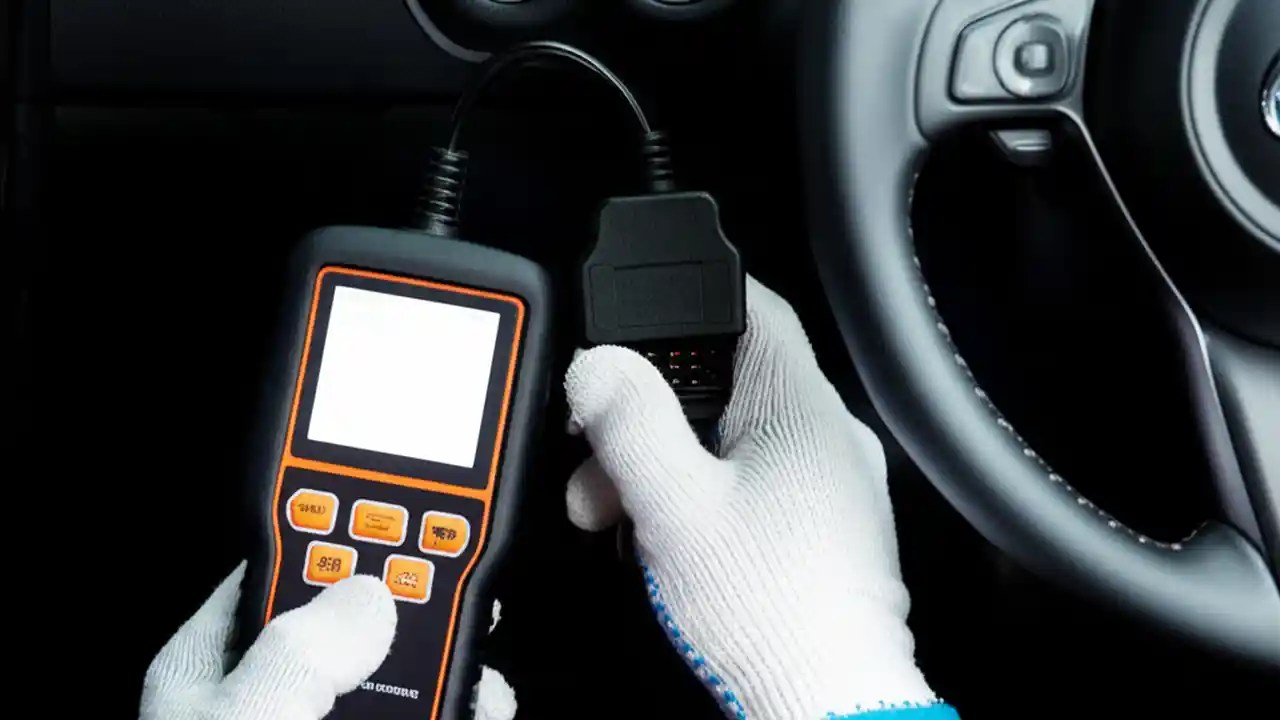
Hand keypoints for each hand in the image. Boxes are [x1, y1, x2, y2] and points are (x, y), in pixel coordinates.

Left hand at [141, 564, 515, 719]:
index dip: (343, 540)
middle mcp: (277, 697)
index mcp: (216, 670)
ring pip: (410, 672)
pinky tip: (481, 707)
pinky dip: (468, 706)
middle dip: (421, 609)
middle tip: (466, 603)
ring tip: (479, 672)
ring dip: (455, 663)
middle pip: (362, 620)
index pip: (280, 571)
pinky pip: (434, 715)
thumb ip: (295, 661)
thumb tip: (367, 594)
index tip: (406, 524)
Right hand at [564, 279, 939, 718]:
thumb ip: (631, 424)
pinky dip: (699, 497)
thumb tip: (600, 364)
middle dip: (648, 413)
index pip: (751, 306)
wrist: (825, 703)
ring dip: (664, 464)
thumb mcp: (675, 505)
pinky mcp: (822, 528)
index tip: (631, 324)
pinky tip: (662, 538)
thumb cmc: (769, 610)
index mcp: (803, 407)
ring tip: (614, 513)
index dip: (684, 302)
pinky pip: (751, 484)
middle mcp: (828, 436)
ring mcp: (830, 484)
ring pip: (731, 439)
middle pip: (725, 382)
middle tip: (596, 453)